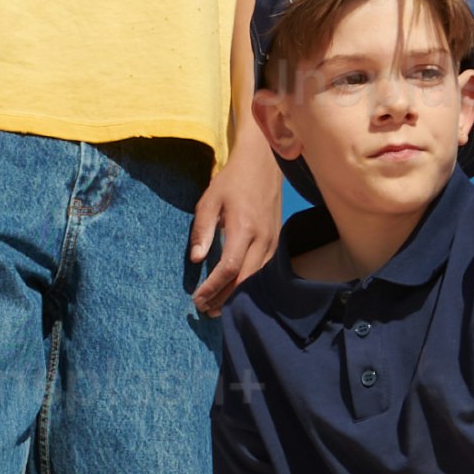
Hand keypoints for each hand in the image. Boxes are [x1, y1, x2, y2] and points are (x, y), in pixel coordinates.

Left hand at [188, 136, 290, 312]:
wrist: (263, 164)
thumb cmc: (233, 181)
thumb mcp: (210, 201)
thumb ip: (203, 230)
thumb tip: (197, 259)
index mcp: (243, 228)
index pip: (228, 268)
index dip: (212, 288)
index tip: (197, 299)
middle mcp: (262, 239)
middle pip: (244, 281)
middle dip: (223, 299)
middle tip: (204, 310)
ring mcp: (272, 242)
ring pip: (256, 280)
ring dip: (236, 296)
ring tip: (216, 306)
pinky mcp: (276, 242)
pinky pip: (263, 271)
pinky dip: (248, 285)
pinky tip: (234, 290)